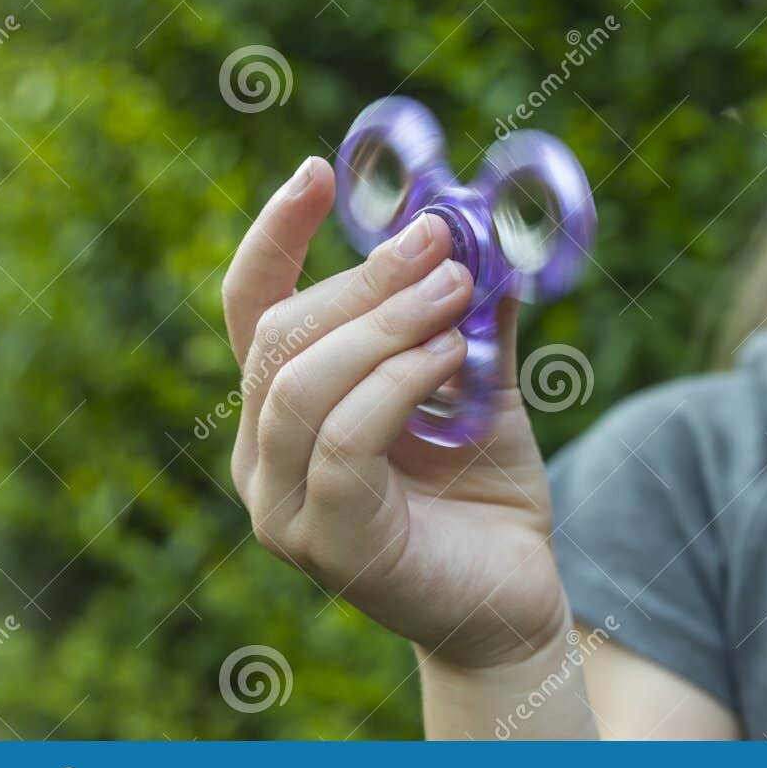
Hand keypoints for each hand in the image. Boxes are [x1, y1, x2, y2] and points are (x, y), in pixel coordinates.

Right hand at [221, 157, 570, 668]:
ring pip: (304, 382)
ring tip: (455, 292)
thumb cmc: (485, 489)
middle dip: (362, 276)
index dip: (275, 234)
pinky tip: (451, 356)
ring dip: (385, 322)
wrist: (514, 596)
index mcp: (286, 406)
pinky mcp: (326, 543)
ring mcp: (283, 505)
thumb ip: (472, 316)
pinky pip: (345, 440)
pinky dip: (398, 383)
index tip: (317, 171)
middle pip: (283, 334)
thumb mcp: (479, 384)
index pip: (253, 307)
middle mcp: (263, 454)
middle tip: (436, 239)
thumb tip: (486, 228)